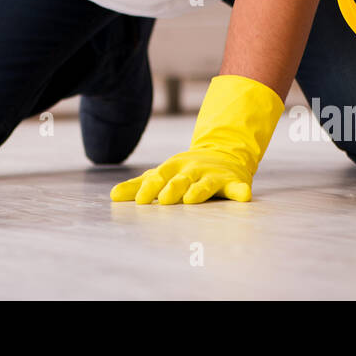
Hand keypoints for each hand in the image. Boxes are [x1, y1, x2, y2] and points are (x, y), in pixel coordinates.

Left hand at [110, 74, 285, 204]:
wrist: (223, 154)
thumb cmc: (185, 171)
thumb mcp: (162, 174)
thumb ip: (139, 185)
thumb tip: (112, 196)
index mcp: (173, 169)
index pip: (159, 177)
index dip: (150, 189)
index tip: (141, 202)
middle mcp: (192, 170)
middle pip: (181, 180)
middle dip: (173, 189)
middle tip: (165, 201)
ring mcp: (213, 175)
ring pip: (206, 184)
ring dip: (199, 190)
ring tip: (192, 199)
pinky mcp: (233, 181)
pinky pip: (237, 187)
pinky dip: (240, 191)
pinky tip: (243, 195)